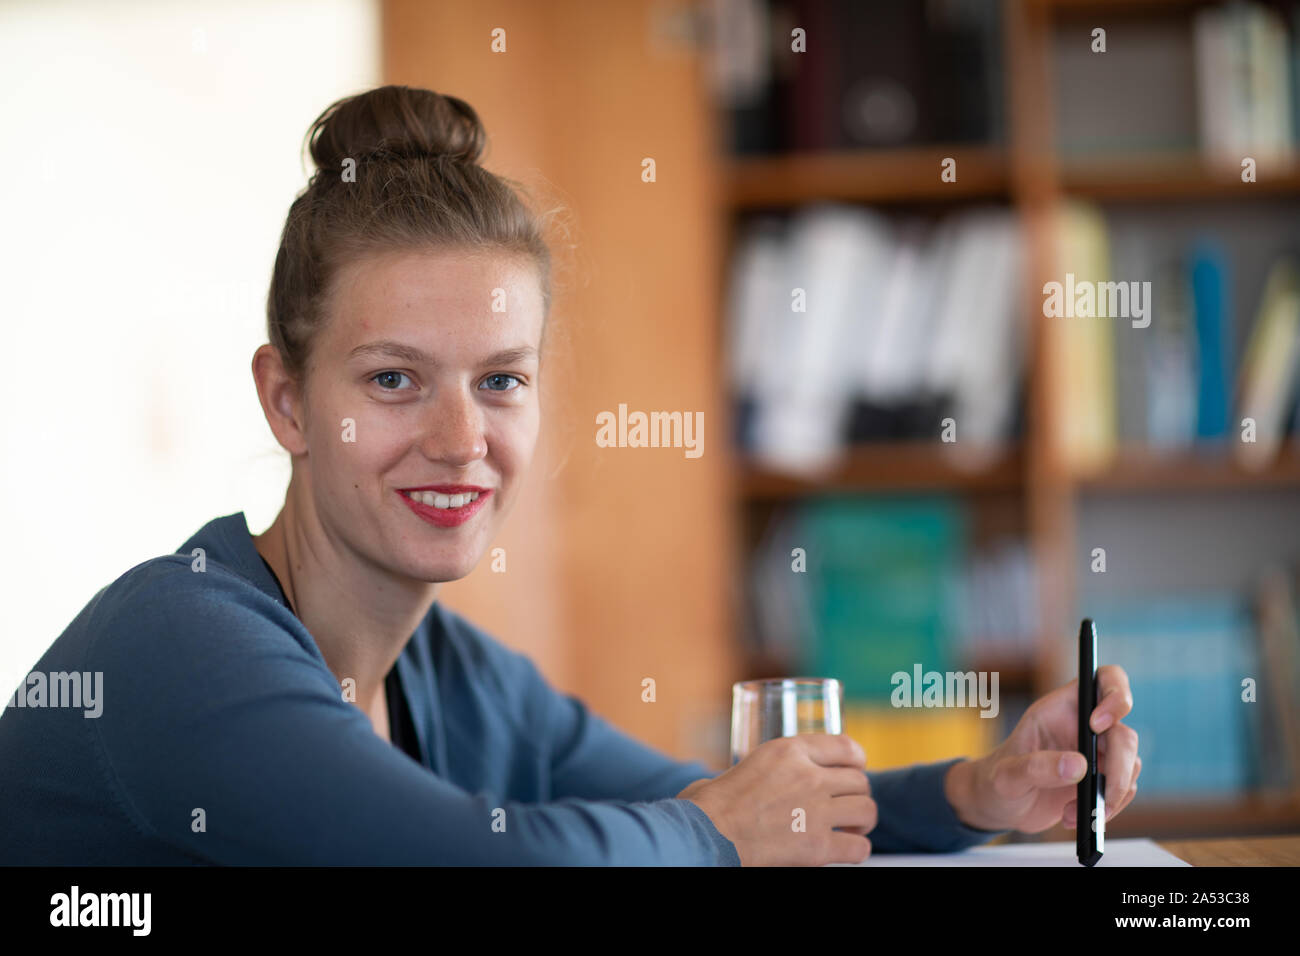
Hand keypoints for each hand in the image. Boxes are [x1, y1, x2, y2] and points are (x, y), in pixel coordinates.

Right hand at [677, 734, 874, 865]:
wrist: (706, 833)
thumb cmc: (711, 802)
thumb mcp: (745, 764)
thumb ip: (765, 766)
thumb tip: (757, 777)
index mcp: (790, 751)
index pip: (845, 746)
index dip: (858, 759)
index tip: (857, 768)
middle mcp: (809, 777)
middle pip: (860, 780)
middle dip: (857, 794)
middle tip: (847, 805)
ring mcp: (816, 812)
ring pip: (866, 810)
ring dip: (862, 821)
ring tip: (852, 827)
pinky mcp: (817, 847)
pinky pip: (858, 848)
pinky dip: (857, 851)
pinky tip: (847, 850)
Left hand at [945, 666, 1141, 833]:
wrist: (1000, 807)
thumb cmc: (997, 779)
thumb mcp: (1007, 775)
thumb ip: (1036, 767)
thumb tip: (1079, 765)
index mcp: (1061, 708)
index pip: (1104, 679)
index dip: (1114, 695)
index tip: (1098, 724)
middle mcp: (1085, 726)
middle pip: (1124, 733)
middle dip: (1120, 767)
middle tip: (1102, 794)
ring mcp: (1097, 753)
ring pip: (1130, 763)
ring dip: (1111, 794)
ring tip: (1073, 813)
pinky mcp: (1102, 779)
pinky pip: (1124, 789)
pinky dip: (1106, 808)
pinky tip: (1072, 817)